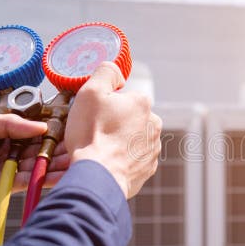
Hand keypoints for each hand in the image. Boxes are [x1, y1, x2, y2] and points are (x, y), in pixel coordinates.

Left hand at [0, 114, 69, 209]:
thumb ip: (9, 125)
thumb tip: (39, 127)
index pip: (31, 133)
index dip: (50, 132)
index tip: (70, 130)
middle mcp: (5, 153)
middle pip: (38, 151)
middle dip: (59, 150)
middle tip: (81, 147)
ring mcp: (4, 172)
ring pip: (36, 168)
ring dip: (57, 166)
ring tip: (77, 162)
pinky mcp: (1, 190)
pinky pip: (26, 183)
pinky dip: (43, 179)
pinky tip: (59, 175)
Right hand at [65, 62, 160, 198]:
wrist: (98, 176)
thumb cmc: (93, 134)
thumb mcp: (91, 91)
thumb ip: (105, 72)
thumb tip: (115, 69)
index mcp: (143, 104)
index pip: (121, 98)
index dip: (102, 106)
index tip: (91, 116)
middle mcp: (154, 125)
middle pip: (126, 119)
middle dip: (110, 124)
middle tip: (91, 134)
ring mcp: (152, 149)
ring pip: (129, 140)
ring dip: (115, 143)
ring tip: (96, 150)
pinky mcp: (147, 170)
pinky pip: (130, 160)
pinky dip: (118, 160)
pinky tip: (104, 162)